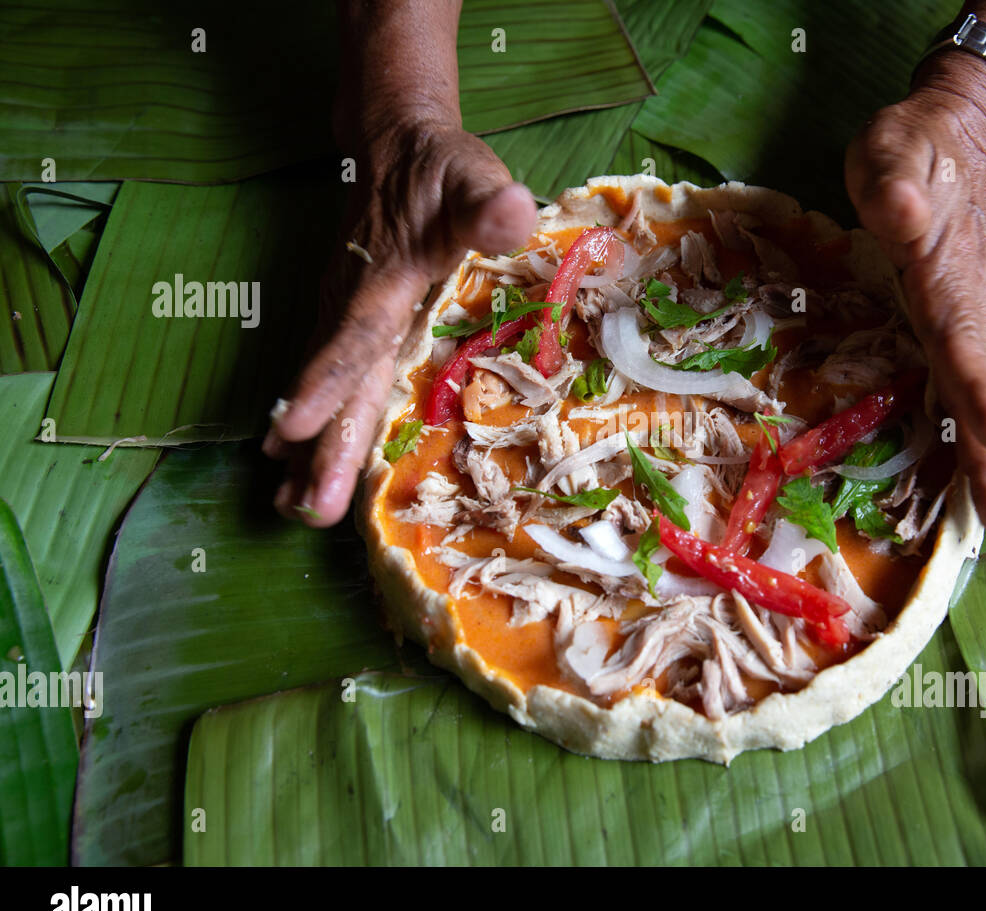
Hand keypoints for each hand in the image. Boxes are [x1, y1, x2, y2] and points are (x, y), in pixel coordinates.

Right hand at [263, 121, 536, 525]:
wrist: (394, 143)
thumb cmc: (441, 166)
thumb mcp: (472, 175)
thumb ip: (488, 201)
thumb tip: (513, 212)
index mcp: (383, 279)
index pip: (354, 339)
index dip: (328, 384)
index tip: (297, 428)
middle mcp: (352, 304)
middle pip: (337, 383)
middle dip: (322, 448)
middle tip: (308, 509)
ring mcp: (343, 312)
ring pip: (324, 387)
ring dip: (309, 447)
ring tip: (290, 506)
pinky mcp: (345, 317)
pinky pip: (328, 378)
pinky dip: (310, 422)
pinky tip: (289, 461)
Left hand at [845, 52, 985, 537]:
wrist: (958, 136)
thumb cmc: (911, 149)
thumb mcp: (893, 153)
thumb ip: (897, 183)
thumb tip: (901, 211)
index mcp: (947, 277)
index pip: (967, 343)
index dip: (983, 394)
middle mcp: (971, 309)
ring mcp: (977, 320)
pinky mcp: (971, 325)